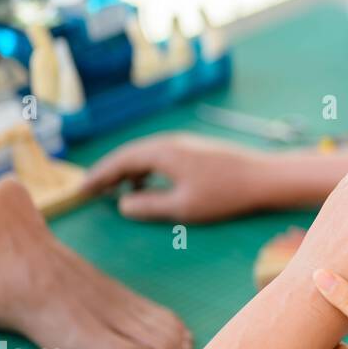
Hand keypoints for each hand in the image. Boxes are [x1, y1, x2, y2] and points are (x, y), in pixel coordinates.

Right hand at [83, 132, 273, 222]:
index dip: (99, 176)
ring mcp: (185, 143)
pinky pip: (161, 157)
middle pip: (130, 155)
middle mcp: (170, 142)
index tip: (82, 190)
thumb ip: (149, 206)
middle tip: (91, 190)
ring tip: (115, 191)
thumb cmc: (225, 193)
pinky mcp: (197, 149)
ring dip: (128, 172)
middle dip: (109, 172)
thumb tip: (123, 204)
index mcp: (162, 151)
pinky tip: (147, 186)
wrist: (266, 177)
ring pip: (146, 155)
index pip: (120, 161)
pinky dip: (146, 170)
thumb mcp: (182, 207)